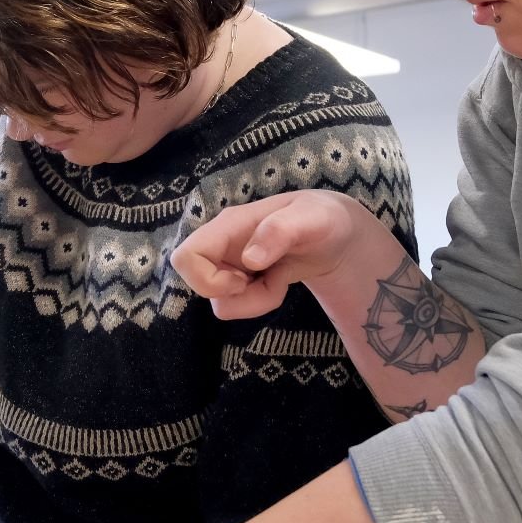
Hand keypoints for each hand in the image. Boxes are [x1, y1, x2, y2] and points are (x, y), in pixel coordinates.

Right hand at [173, 190, 386, 319]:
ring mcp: (229, 263)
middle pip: (197, 284)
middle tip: (261, 282)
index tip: (242, 280)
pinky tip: (277, 282)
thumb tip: (249, 260)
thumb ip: (280, 231)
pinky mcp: (240, 279)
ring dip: (252, 302)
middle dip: (235, 297)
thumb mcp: (311, 218)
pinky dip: (259, 302)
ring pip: (219, 302)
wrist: (336, 235)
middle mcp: (222, 244)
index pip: (185, 257)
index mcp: (229, 225)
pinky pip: (236, 305)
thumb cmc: (323, 218)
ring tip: (278, 280)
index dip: (205, 280)